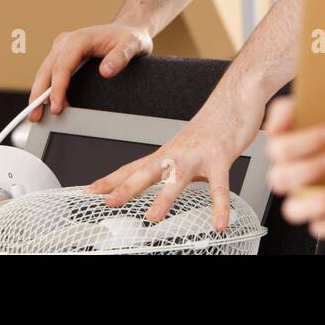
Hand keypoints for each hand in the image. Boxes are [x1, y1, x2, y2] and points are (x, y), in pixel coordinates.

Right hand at [27, 23, 152, 121]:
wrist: (128, 30)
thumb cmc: (129, 38)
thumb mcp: (132, 45)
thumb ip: (120, 57)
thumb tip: (106, 71)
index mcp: (79, 39)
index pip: (62, 67)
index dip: (57, 89)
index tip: (56, 107)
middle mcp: (67, 41)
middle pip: (46, 70)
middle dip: (39, 95)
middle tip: (35, 116)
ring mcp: (62, 47)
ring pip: (44, 71)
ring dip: (38, 93)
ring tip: (36, 115)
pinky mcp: (62, 54)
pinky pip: (49, 72)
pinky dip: (45, 88)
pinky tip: (44, 103)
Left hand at [83, 87, 262, 231]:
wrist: (234, 101)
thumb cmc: (212, 127)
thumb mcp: (185, 148)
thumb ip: (173, 168)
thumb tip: (162, 185)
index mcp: (167, 153)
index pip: (133, 167)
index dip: (111, 179)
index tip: (89, 191)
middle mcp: (177, 153)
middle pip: (147, 171)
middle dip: (126, 187)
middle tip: (108, 202)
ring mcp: (198, 154)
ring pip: (177, 177)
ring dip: (163, 197)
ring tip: (152, 217)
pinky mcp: (220, 156)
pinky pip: (220, 185)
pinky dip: (219, 206)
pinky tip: (219, 223)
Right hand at [263, 97, 324, 239]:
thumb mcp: (307, 108)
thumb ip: (289, 109)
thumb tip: (280, 117)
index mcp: (283, 149)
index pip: (278, 149)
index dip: (303, 143)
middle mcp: (288, 174)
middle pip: (279, 180)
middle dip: (309, 169)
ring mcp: (301, 196)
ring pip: (290, 210)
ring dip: (310, 203)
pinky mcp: (317, 213)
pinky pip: (316, 229)